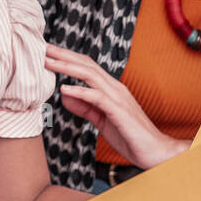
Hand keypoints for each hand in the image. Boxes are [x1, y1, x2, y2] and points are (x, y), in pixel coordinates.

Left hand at [44, 44, 189, 169]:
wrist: (156, 152)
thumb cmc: (131, 137)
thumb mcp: (101, 120)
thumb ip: (84, 107)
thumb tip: (65, 96)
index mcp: (110, 89)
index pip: (86, 67)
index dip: (67, 58)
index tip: (48, 53)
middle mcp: (114, 88)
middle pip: (86, 65)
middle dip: (64, 55)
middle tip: (43, 48)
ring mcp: (118, 98)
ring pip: (90, 76)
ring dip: (68, 67)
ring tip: (49, 62)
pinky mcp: (120, 112)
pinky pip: (98, 98)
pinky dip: (80, 92)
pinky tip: (65, 89)